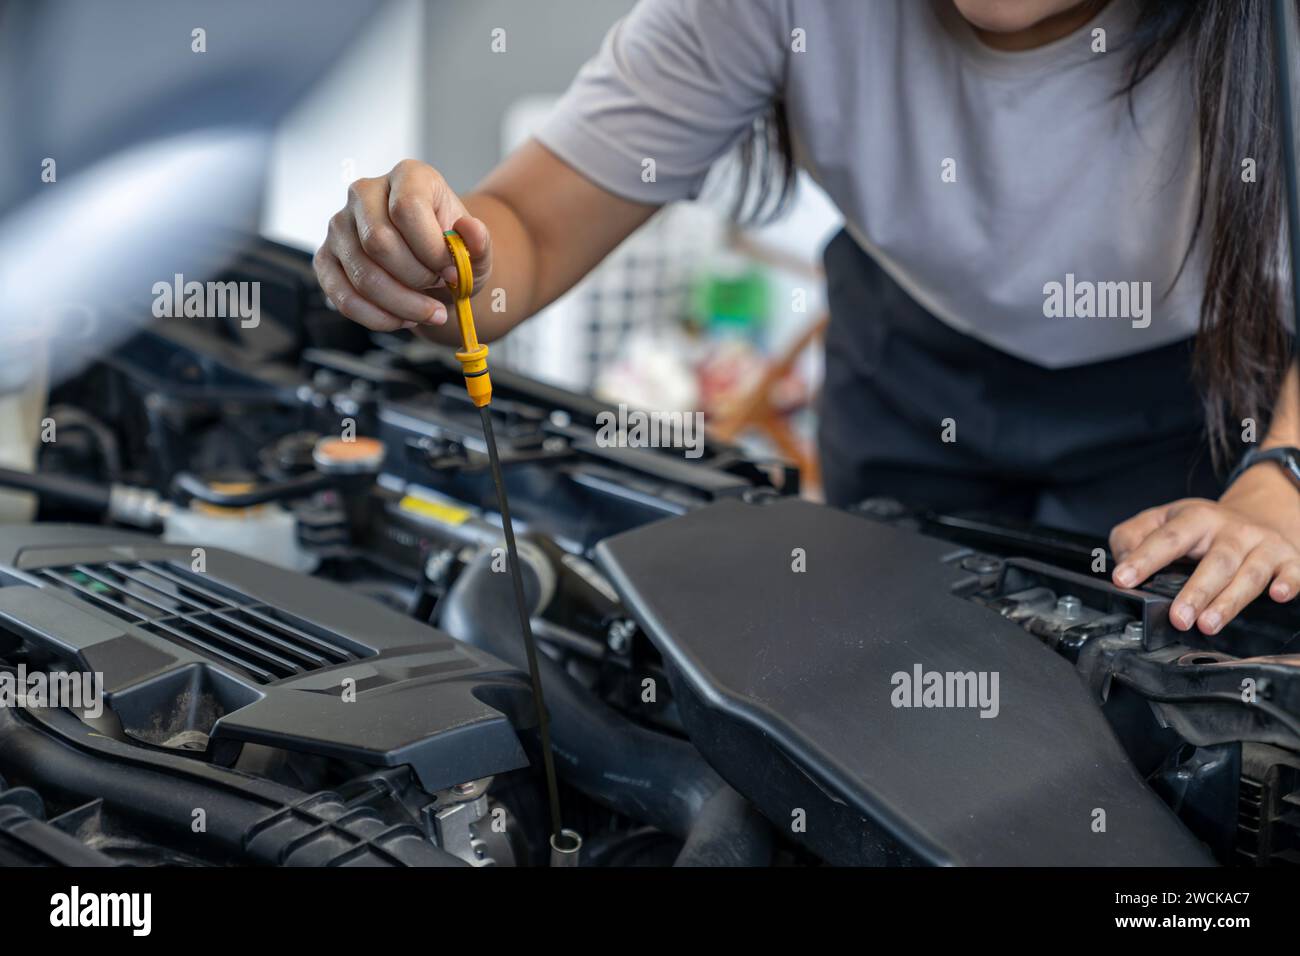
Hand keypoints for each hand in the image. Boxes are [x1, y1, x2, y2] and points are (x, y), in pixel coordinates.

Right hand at [313, 159, 491, 331]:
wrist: (433, 268)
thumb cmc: (452, 253)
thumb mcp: (476, 250)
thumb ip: (480, 242)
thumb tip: (470, 229)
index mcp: (408, 176)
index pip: (406, 208)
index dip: (431, 249)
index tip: (451, 271)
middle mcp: (364, 192)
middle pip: (379, 242)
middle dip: (416, 278)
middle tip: (438, 287)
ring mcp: (339, 225)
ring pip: (362, 275)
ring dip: (402, 305)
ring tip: (428, 310)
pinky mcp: (326, 258)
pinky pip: (345, 298)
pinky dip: (379, 318)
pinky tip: (404, 319)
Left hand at [1109, 462, 1299, 634]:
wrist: (1260, 513)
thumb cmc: (1202, 528)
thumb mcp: (1162, 521)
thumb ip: (1132, 537)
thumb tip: (1121, 563)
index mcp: (1195, 519)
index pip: (1166, 538)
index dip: (1143, 559)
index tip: (1123, 579)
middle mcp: (1231, 531)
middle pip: (1215, 561)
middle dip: (1195, 592)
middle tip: (1177, 617)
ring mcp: (1261, 545)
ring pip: (1249, 574)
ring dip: (1229, 601)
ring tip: (1207, 624)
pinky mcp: (1288, 560)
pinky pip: (1293, 573)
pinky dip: (1289, 583)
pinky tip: (1278, 595)